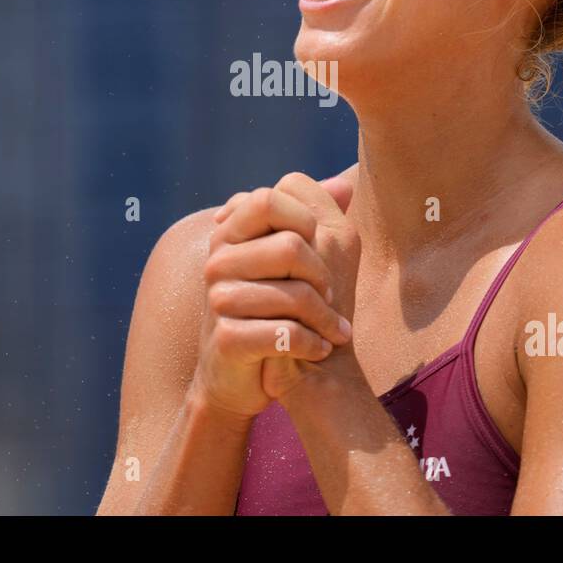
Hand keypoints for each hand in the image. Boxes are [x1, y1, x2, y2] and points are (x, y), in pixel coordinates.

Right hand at [190, 173, 357, 421]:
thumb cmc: (275, 311)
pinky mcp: (227, 340)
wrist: (243, 378)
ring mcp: (218, 301)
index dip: (304, 219)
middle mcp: (217, 262)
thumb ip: (315, 216)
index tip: (316, 249)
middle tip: (327, 296)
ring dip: (326, 319)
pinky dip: (314, 344)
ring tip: (333, 330)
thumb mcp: (295, 260)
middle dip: (323, 277)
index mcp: (230, 234)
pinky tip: (318, 349)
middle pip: (291, 246)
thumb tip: (345, 184)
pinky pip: (286, 333)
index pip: (268, 198)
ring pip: (296, 295)